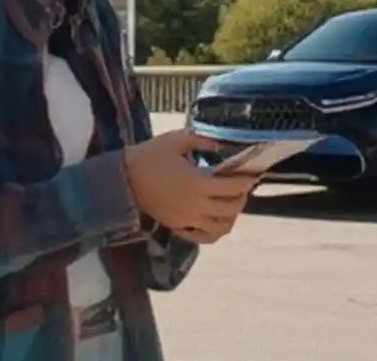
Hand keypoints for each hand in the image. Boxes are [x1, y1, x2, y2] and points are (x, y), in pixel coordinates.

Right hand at [123, 130, 259, 244]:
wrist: (123, 179)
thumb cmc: (150, 156)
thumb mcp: (178, 140)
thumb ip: (204, 141)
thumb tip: (226, 145)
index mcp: (198, 183)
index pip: (233, 187)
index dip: (247, 180)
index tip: (252, 173)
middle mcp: (196, 206)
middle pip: (232, 209)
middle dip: (243, 196)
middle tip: (243, 185)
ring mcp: (187, 219)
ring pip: (221, 228)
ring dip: (231, 216)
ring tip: (230, 202)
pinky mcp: (178, 226)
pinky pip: (204, 237)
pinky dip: (214, 231)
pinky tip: (213, 217)